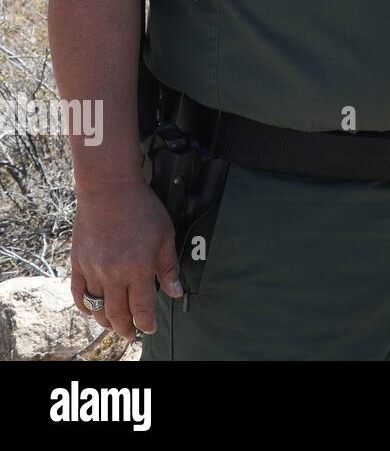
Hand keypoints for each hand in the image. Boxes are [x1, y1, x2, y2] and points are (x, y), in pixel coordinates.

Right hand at [70, 178, 184, 337]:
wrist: (109, 189)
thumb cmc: (142, 209)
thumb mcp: (166, 235)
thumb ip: (169, 267)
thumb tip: (175, 292)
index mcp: (138, 267)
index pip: (142, 307)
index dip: (147, 322)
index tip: (151, 329)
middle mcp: (113, 273)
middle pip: (117, 313)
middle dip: (126, 329)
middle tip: (132, 335)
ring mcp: (92, 270)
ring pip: (96, 307)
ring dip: (106, 321)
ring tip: (115, 327)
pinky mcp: (77, 263)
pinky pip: (78, 294)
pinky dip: (85, 307)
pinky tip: (93, 311)